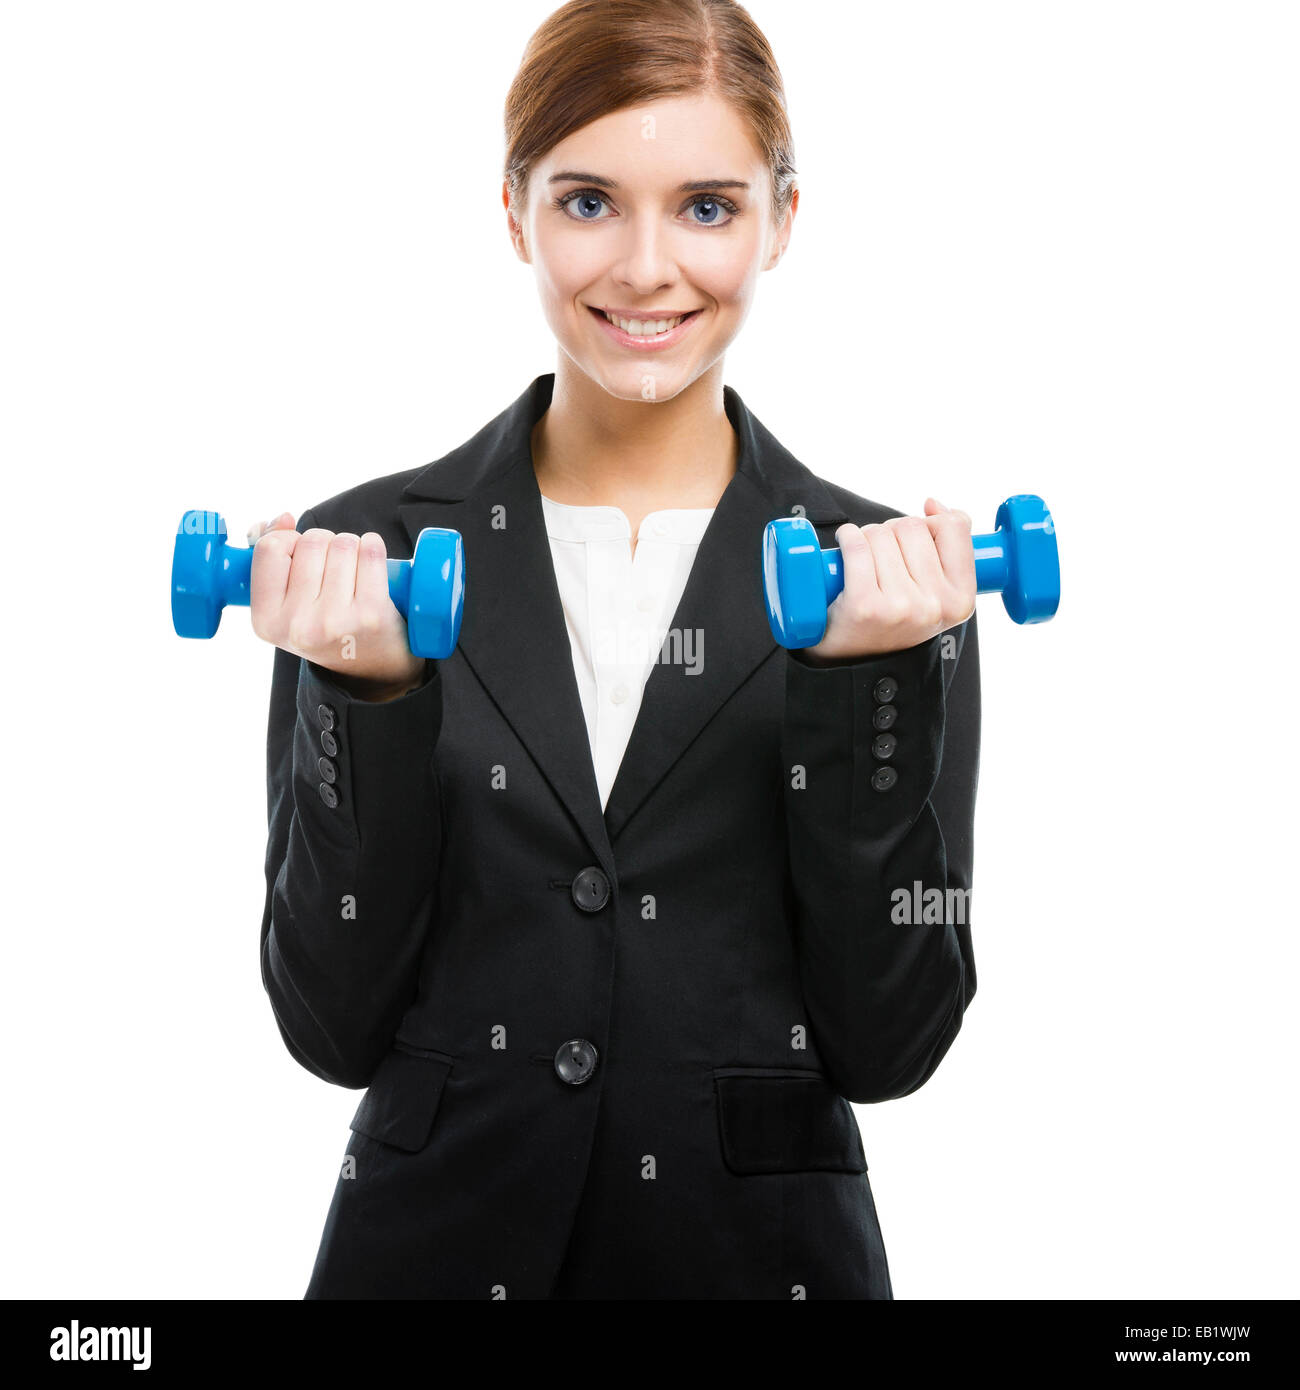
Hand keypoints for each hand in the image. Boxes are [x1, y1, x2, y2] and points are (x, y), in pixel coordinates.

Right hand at [248, 513, 425, 693]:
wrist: (374, 670)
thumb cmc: (328, 627)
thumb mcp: (287, 605)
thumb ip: (271, 558)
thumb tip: (283, 519)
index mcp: (266, 621)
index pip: (270, 549)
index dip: (290, 541)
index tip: (302, 556)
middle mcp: (297, 625)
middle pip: (311, 541)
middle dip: (326, 545)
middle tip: (334, 572)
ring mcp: (335, 621)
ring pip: (343, 543)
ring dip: (352, 548)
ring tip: (354, 575)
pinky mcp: (371, 615)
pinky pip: (370, 552)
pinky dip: (374, 547)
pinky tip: (374, 563)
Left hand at [802, 498, 976, 663]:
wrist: (856, 664)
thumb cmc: (893, 622)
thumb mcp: (935, 593)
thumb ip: (948, 547)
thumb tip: (934, 506)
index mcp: (961, 599)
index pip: (954, 527)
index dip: (930, 523)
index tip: (914, 540)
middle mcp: (935, 605)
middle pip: (912, 527)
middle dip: (892, 533)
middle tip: (882, 559)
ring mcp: (900, 606)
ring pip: (881, 533)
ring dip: (867, 538)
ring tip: (864, 564)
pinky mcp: (864, 605)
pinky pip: (856, 546)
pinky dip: (847, 538)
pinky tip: (845, 546)